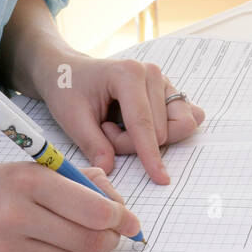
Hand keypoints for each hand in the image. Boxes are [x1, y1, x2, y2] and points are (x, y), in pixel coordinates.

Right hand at [0, 160, 141, 251]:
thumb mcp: (16, 168)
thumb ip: (66, 178)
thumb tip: (109, 196)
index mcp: (29, 178)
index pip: (96, 208)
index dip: (122, 219)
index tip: (129, 221)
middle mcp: (20, 211)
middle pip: (91, 240)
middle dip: (111, 241)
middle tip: (113, 237)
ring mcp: (8, 245)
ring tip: (87, 246)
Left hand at [35, 53, 204, 184]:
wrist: (71, 72)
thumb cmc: (69, 90)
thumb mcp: (72, 118)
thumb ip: (93, 145)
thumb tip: (109, 169)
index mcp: (128, 74)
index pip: (144, 123)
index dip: (151, 155)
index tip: (160, 179)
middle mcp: (151, 74)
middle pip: (160, 131)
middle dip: (132, 144)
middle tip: (105, 130)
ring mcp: (163, 81)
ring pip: (176, 127)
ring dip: (148, 139)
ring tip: (119, 126)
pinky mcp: (169, 91)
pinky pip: (182, 121)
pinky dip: (162, 132)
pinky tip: (138, 125)